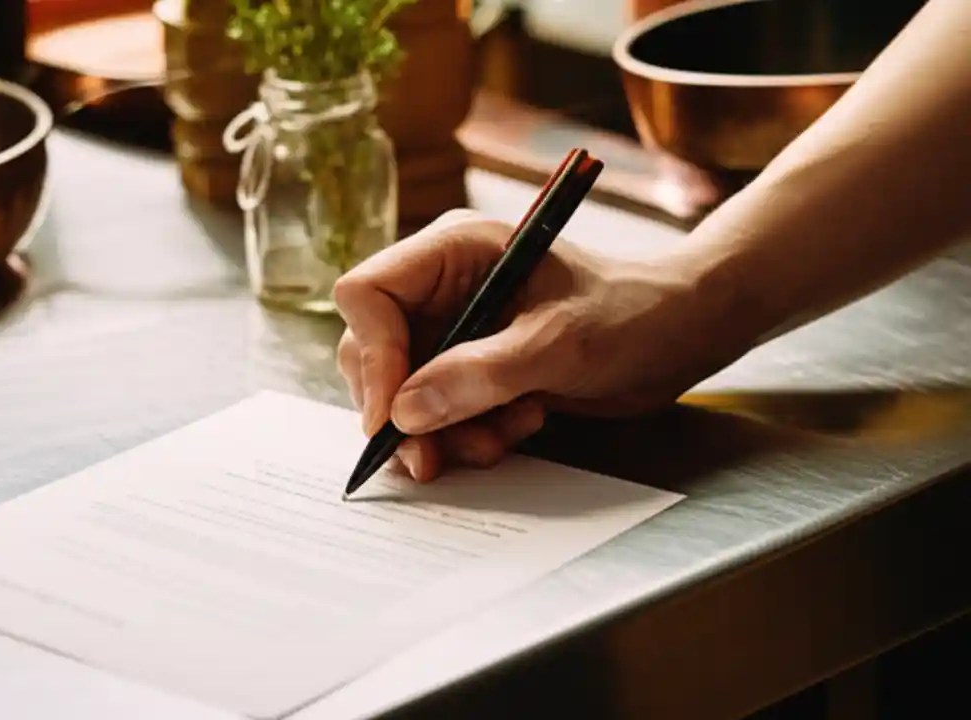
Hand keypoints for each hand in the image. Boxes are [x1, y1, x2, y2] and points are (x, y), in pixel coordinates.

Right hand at [333, 210, 753, 482]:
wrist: (678, 336)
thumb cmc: (631, 315)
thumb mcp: (559, 345)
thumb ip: (479, 375)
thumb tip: (403, 413)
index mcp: (454, 250)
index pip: (368, 294)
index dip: (372, 355)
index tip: (395, 416)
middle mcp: (442, 285)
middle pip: (372, 349)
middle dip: (403, 409)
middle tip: (433, 456)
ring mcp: (453, 327)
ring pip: (401, 390)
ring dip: (439, 430)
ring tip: (496, 440)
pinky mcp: (470, 365)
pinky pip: (435, 409)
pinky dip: (464, 433)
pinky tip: (514, 428)